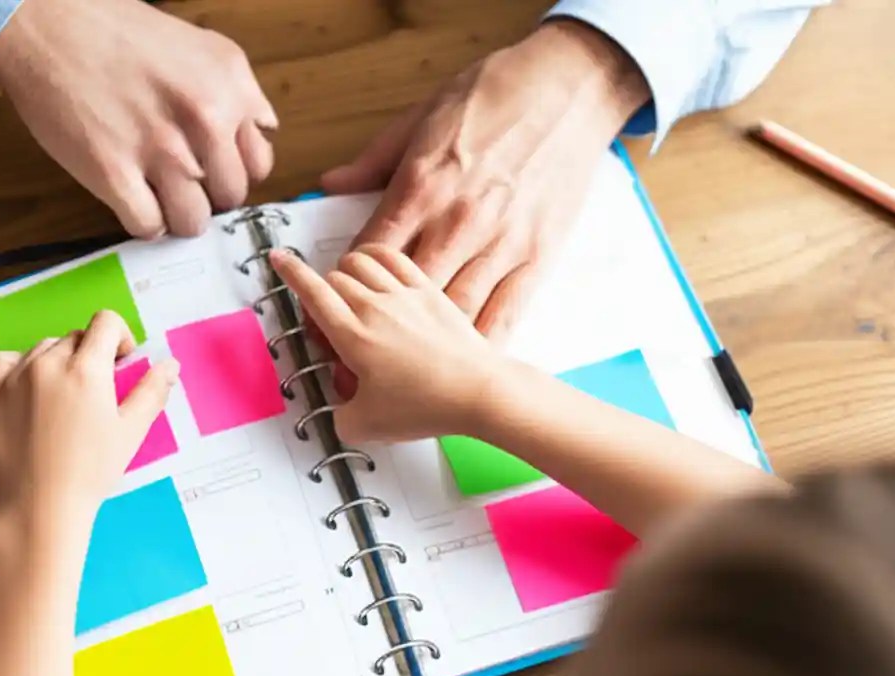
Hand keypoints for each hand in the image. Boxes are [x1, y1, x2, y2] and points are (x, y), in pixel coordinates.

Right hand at [0, 0, 276, 237]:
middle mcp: (203, 119)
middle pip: (229, 196)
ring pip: (192, 221)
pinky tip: (132, 199)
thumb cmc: (117, 32)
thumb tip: (259, 131)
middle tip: (181, 180)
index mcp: (228, 88)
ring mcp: (159, 149)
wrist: (49, 24)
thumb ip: (239, 92)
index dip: (234, 170)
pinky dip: (142, 221)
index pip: (259, 164)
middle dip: (206, 194)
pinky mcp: (114, 173)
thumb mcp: (204, 48)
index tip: (214, 169)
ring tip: (156, 194)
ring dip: (175, 215)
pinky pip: (148, 226)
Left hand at [0, 311, 178, 532]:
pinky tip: (28, 390)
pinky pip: (3, 361)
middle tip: (94, 393)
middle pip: (75, 337)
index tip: (120, 362)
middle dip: (90, 355)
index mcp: (87, 369)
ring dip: (57, 362)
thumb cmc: (89, 473)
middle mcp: (48, 364)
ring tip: (63, 400)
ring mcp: (14, 378)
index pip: (105, 322)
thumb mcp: (131, 431)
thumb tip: (170, 365)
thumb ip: (152, 391)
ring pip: (42, 348)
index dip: (120, 336)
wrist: (38, 507)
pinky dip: (18, 367)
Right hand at [271, 245, 505, 442]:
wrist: (478, 391)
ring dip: (346, 268)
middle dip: (320, 287)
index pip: (312, 293)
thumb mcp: (367, 425)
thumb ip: (340, 416)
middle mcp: (375, 308)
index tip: (279, 260)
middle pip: (334, 277)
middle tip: (324, 309)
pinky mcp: (429, 292)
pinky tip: (378, 266)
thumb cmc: (427, 406)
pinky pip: (395, 259)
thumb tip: (340, 409)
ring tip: (347, 283)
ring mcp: (403, 296)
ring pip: (361, 260)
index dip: (290, 273)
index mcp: (353, 337)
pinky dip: (377, 256)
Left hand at [322, 20, 648, 336]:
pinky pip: (505, 316)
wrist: (566, 89)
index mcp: (421, 188)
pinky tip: (463, 364)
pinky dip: (480, 346)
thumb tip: (331, 185)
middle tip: (356, 354)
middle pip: (402, 297)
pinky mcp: (537, 258)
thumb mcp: (419, 118)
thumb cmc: (493, 98)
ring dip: (425, 348)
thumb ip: (374, 161)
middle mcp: (456, 223)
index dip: (341, 290)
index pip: (368, 255)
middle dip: (376, 330)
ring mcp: (500, 244)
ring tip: (403, 368)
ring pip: (452, 315)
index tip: (328, 310)